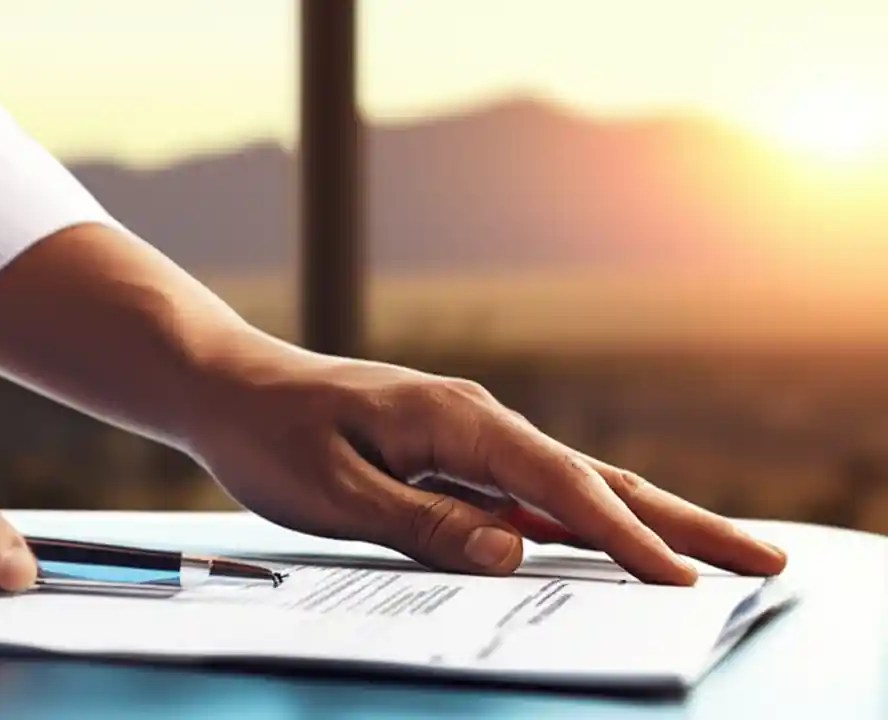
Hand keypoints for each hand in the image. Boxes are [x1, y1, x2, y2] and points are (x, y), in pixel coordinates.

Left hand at [189, 348, 787, 584]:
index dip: (621, 537)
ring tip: (714, 554)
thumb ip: (422, 523)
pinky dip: (588, 516)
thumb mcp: (333, 493)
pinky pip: (534, 489)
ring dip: (647, 519)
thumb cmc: (270, 436)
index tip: (679, 581)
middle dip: (677, 522)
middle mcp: (475, 420)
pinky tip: (614, 540)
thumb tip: (512, 550)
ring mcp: (468, 434)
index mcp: (453, 421)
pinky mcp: (453, 452)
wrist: (228, 387)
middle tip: (759, 558)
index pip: (557, 485)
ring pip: (574, 482)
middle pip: (594, 476)